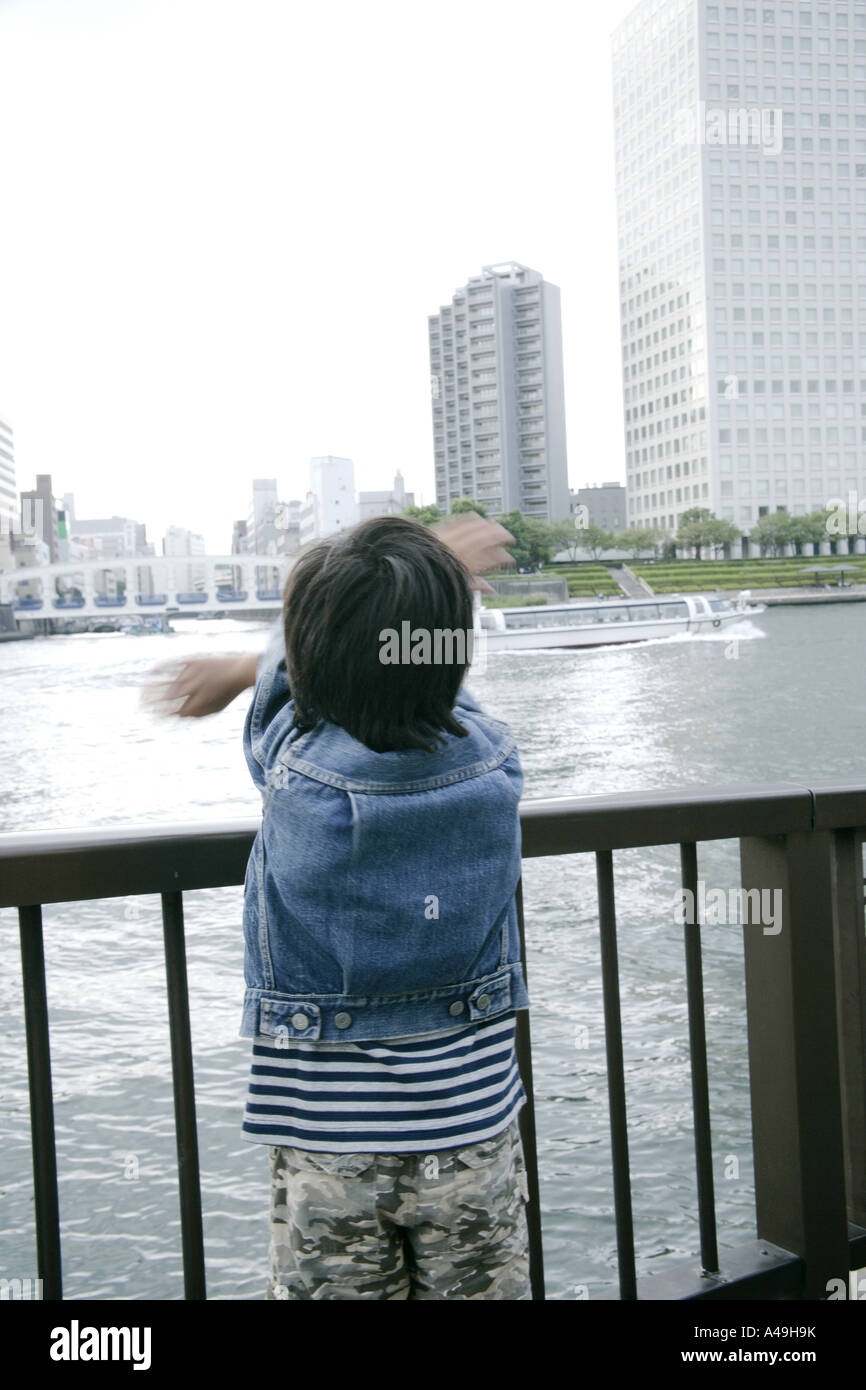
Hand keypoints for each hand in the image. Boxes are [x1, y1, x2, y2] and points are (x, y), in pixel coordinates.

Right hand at [140, 653, 257, 718]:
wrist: (239, 670)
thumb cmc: (226, 693)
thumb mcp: (215, 708)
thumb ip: (197, 714)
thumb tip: (177, 716)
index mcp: (199, 702)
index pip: (173, 710)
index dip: (160, 715)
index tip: (151, 717)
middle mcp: (193, 688)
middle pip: (167, 697)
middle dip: (150, 703)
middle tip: (139, 706)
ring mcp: (191, 673)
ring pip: (166, 681)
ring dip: (150, 688)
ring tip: (140, 693)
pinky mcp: (191, 661)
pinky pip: (171, 665)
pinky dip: (158, 669)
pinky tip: (149, 672)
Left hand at [430, 513, 514, 592]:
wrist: (408, 570)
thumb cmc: (433, 581)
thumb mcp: (456, 586)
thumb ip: (475, 585)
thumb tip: (492, 589)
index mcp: (461, 567)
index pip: (486, 560)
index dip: (500, 558)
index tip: (509, 558)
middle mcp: (454, 551)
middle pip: (482, 539)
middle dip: (498, 536)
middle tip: (508, 536)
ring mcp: (446, 539)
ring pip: (472, 527)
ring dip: (486, 526)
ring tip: (496, 526)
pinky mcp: (437, 532)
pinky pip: (458, 521)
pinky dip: (470, 519)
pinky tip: (476, 518)